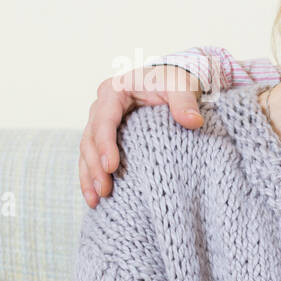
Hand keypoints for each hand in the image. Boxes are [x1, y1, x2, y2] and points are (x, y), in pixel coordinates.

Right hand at [79, 65, 204, 206]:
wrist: (173, 80)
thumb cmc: (176, 81)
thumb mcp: (182, 86)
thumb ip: (186, 102)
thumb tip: (194, 121)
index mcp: (115, 91)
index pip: (105, 119)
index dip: (105, 143)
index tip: (111, 167)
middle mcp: (102, 106)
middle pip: (90, 138)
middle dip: (94, 166)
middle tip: (103, 191)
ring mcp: (102, 122)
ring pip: (86, 150)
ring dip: (89, 175)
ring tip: (95, 200)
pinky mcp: (107, 135)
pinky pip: (93, 156)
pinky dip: (92, 175)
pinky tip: (96, 197)